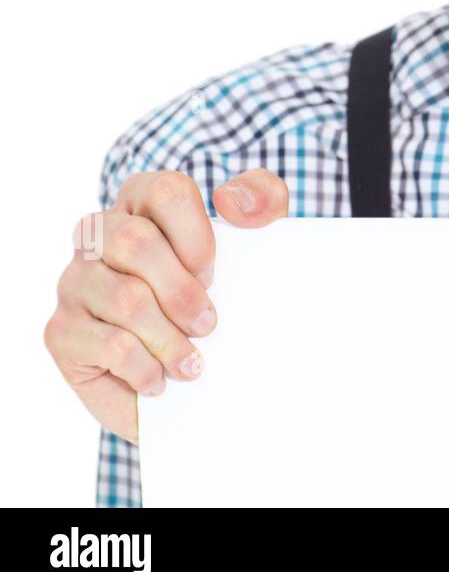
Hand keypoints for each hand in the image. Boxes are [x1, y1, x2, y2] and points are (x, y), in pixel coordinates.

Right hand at [44, 168, 288, 442]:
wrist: (186, 372)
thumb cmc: (220, 285)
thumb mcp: (258, 234)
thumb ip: (264, 197)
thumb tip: (234, 199)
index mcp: (140, 200)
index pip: (166, 193)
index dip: (197, 237)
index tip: (212, 274)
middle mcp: (97, 235)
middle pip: (134, 241)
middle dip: (182, 291)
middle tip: (208, 324)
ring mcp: (74, 282)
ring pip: (126, 299)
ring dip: (170, 339)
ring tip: (191, 362)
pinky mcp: (61, 331)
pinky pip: (111, 345)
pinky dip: (145, 368)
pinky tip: (158, 378)